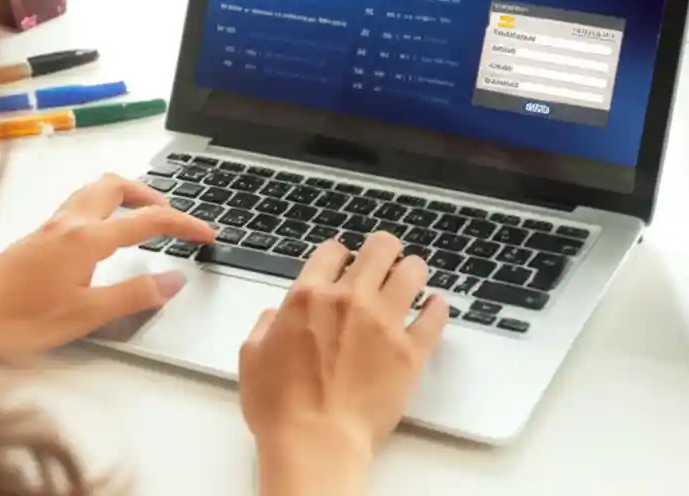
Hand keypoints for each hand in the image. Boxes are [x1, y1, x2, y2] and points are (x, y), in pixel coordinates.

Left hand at [0, 174, 214, 355]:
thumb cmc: (17, 321)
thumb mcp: (86, 315)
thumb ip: (134, 294)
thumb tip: (173, 279)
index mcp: (85, 238)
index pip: (148, 220)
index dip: (184, 224)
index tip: (207, 234)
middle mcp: (67, 223)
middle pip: (116, 186)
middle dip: (150, 194)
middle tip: (172, 215)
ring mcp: (48, 228)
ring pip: (93, 192)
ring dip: (125, 196)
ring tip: (143, 218)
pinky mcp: (35, 239)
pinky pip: (78, 207)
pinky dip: (103, 210)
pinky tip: (104, 237)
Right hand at [239, 232, 448, 495]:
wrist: (316, 442)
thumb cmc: (280, 407)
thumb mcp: (252, 358)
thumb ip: (265, 327)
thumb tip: (276, 315)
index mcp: (309, 296)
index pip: (333, 250)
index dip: (339, 255)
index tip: (343, 266)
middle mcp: (350, 300)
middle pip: (381, 248)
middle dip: (383, 250)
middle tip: (382, 264)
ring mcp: (385, 323)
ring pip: (413, 271)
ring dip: (410, 272)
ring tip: (409, 282)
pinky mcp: (412, 350)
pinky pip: (436, 316)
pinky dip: (436, 308)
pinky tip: (433, 308)